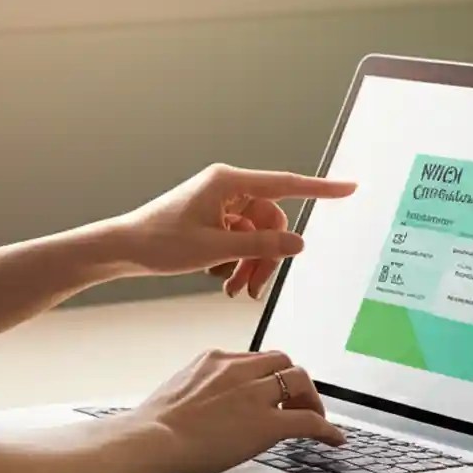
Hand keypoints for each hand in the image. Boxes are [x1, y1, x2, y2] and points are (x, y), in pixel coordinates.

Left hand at [117, 163, 355, 299]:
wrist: (122, 248)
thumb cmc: (159, 242)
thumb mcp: (215, 249)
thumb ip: (260, 247)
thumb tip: (298, 244)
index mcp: (228, 182)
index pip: (286, 184)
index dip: (321, 188)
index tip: (350, 188)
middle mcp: (227, 188)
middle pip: (271, 221)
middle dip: (266, 255)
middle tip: (252, 287)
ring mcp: (219, 203)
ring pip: (256, 234)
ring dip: (251, 263)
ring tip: (235, 290)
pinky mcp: (212, 219)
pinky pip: (240, 239)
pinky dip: (237, 261)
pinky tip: (224, 281)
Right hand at [127, 349, 344, 472]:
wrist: (152, 439)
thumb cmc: (154, 424)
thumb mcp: (178, 389)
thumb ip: (200, 387)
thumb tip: (207, 402)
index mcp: (215, 359)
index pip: (255, 358)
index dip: (268, 374)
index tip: (272, 388)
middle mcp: (238, 369)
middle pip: (282, 361)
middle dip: (293, 379)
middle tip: (297, 401)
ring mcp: (254, 393)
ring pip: (299, 380)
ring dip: (311, 398)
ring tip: (315, 416)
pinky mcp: (267, 422)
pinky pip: (308, 420)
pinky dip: (326, 428)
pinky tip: (333, 438)